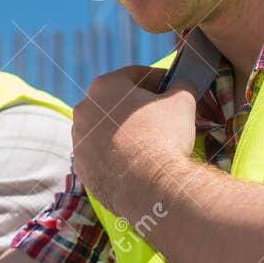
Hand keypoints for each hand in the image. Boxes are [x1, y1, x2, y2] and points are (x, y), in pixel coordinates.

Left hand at [71, 65, 196, 220]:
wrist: (149, 186)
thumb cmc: (164, 136)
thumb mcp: (183, 100)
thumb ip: (182, 86)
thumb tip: (183, 85)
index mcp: (104, 86)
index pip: (134, 75)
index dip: (157, 79)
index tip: (171, 88)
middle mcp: (84, 110)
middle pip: (115, 102)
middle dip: (137, 107)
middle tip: (161, 115)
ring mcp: (79, 141)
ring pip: (105, 130)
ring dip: (124, 132)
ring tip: (149, 142)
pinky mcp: (82, 168)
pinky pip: (101, 156)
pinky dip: (116, 156)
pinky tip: (136, 163)